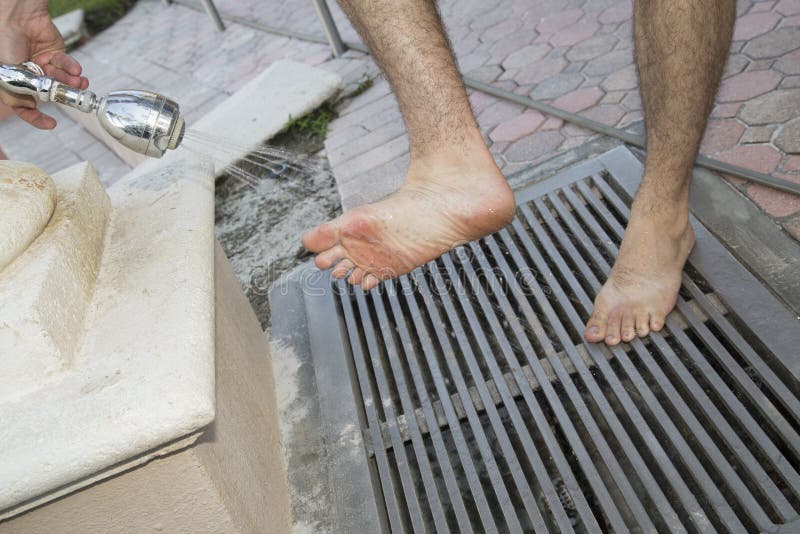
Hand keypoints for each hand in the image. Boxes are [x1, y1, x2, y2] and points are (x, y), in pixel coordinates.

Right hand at [0, 2, 88, 128]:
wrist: (16, 16)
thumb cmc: (5, 41)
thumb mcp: (5, 72)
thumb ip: (15, 92)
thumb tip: (29, 107)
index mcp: (15, 82)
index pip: (24, 106)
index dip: (36, 117)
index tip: (51, 124)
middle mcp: (29, 76)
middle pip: (49, 93)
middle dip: (63, 96)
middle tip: (73, 98)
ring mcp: (43, 65)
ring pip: (61, 80)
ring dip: (72, 83)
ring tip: (79, 83)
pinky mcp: (55, 53)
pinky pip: (66, 65)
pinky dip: (72, 68)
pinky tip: (76, 70)